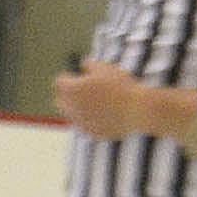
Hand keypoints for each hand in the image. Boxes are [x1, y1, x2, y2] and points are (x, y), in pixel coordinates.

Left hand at [52, 59, 177, 140]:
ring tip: (93, 101)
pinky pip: (85, 125)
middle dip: (68, 94)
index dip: (68, 77)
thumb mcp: (105, 68)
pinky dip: (90, 119)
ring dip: (77, 108)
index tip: (76, 75)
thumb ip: (89, 64)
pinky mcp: (90, 132)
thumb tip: (82, 64)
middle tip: (80, 89)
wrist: (136, 109)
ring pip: (71, 114)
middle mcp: (71, 108)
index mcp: (72, 90)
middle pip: (60, 100)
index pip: (59, 82)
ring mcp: (79, 122)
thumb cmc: (121, 85)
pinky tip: (103, 113)